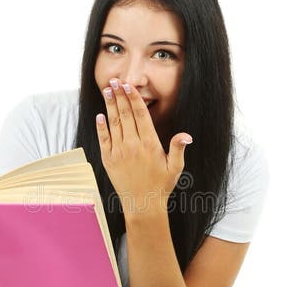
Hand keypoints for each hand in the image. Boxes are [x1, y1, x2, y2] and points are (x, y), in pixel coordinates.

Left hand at [96, 79, 191, 216]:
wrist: (143, 205)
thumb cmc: (161, 186)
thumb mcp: (175, 167)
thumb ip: (178, 148)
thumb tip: (186, 135)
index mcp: (150, 144)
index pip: (140, 115)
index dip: (134, 98)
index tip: (129, 85)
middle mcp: (133, 145)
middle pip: (125, 114)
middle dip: (119, 96)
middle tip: (114, 81)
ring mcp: (119, 152)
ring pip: (113, 123)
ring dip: (110, 106)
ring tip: (106, 90)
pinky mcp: (109, 160)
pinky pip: (104, 140)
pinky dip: (101, 127)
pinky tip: (100, 115)